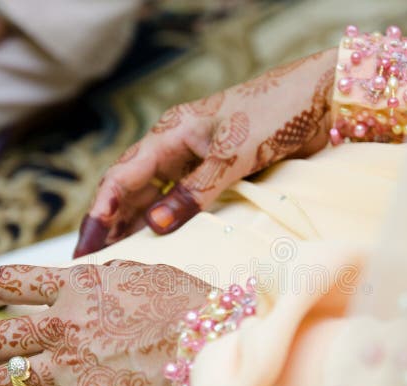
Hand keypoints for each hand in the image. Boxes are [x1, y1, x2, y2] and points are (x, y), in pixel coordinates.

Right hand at [73, 47, 337, 257]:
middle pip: (131, 191)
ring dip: (137, 228)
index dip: (100, 215)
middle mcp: (177, 148)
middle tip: (93, 265)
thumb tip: (155, 227)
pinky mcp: (221, 172)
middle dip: (110, 227)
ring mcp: (198, 161)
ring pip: (155, 199)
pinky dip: (172, 224)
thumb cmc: (275, 113)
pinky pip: (185, 203)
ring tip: (120, 263)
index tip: (86, 249)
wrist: (320, 99)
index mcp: (171, 135)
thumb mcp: (233, 154)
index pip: (121, 179)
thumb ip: (195, 191)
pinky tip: (166, 246)